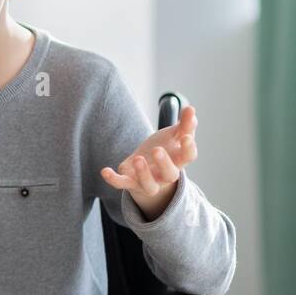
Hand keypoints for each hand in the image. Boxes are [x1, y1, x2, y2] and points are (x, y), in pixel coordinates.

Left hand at [100, 104, 198, 220]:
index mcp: (178, 160)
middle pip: (170, 174)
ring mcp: (148, 181)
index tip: (186, 137)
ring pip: (149, 185)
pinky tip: (104, 171)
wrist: (146, 167)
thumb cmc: (165, 148)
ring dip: (143, 173)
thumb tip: (191, 109)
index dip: (189, 148)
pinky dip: (113, 179)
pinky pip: (122, 184)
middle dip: (164, 163)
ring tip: (137, 158)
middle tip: (156, 149)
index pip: (188, 157)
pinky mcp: (131, 183)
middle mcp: (165, 175)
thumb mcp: (173, 135)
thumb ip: (183, 124)